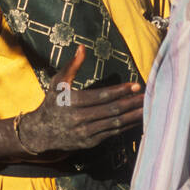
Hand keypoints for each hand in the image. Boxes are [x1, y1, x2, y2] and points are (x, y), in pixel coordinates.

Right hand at [17, 46, 143, 157]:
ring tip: (148, 108)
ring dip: (132, 116)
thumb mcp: (57, 82)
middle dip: (131, 103)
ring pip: (114, 124)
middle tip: (148, 96)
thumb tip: (82, 47)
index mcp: (72, 102)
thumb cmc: (52, 103)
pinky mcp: (90, 142)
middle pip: (111, 110)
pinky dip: (126, 126)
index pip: (101, 96)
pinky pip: (112, 133)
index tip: (135, 85)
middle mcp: (79, 119)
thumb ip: (72, 65)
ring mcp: (85, 133)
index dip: (120, 91)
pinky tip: (136, 120)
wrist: (41, 133)